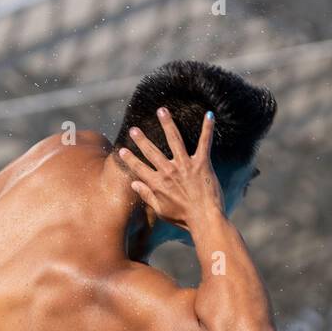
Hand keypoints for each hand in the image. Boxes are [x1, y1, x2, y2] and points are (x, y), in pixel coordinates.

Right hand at [117, 108, 221, 231]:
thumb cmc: (183, 218)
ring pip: (174, 139)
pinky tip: (209, 114)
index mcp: (157, 184)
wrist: (204, 219)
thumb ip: (147, 195)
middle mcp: (169, 171)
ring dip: (167, 123)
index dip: (129, 159)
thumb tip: (134, 184)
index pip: (139, 168)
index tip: (122, 150)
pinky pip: (204, 142)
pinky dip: (207, 128)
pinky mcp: (202, 163)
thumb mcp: (160, 210)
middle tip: (134, 129)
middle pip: (152, 151)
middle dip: (142, 139)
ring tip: (161, 111)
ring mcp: (185, 165)